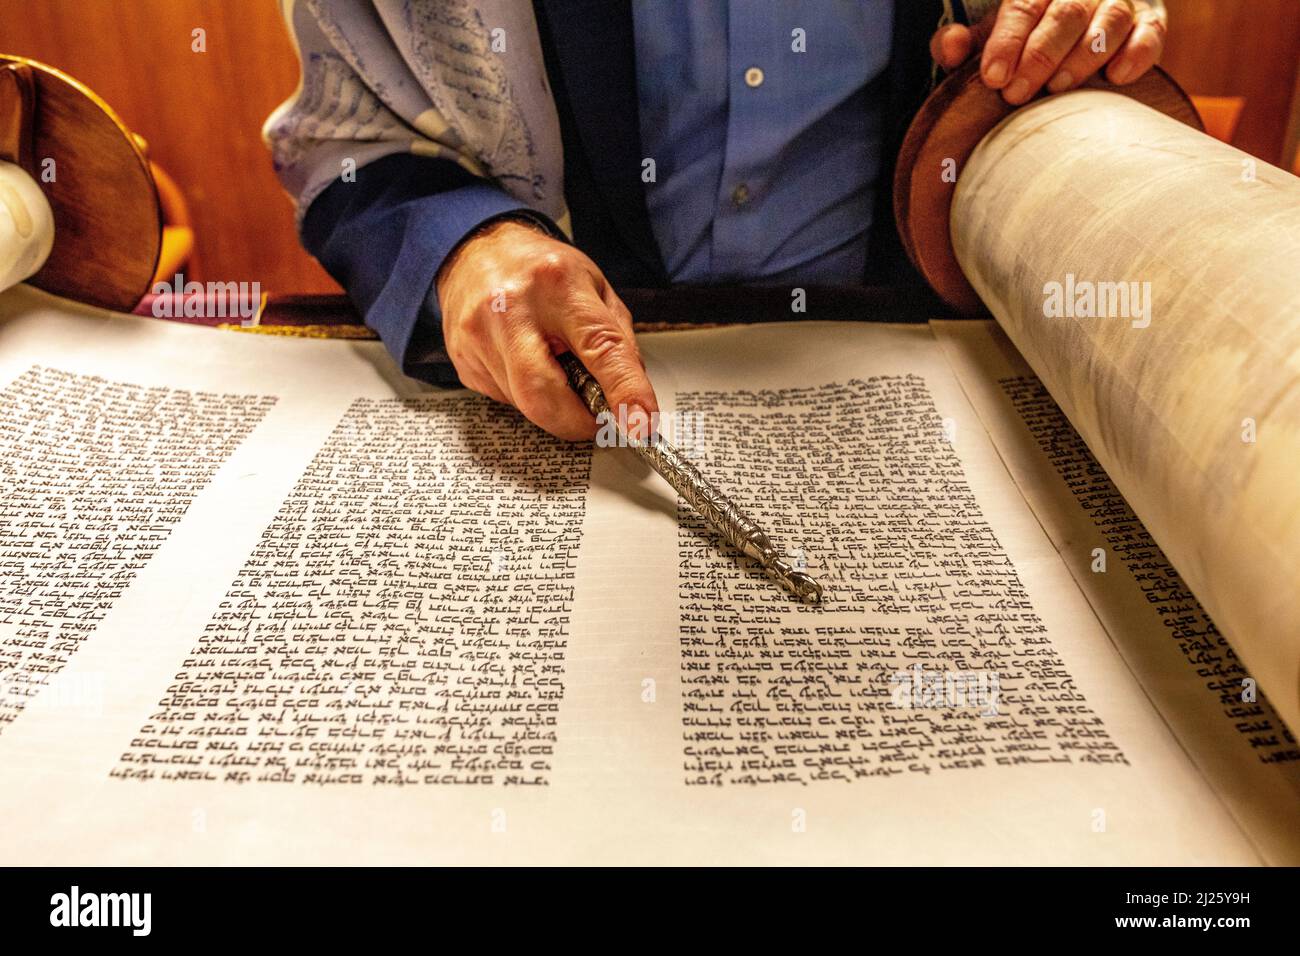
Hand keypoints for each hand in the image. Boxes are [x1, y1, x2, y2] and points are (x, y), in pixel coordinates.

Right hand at [436, 218, 657, 441]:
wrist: (478, 250)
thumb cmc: (542, 271)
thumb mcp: (595, 287)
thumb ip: (618, 342)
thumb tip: (631, 400)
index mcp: (557, 284)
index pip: (599, 349)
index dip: (624, 392)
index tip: (640, 423)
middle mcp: (510, 310)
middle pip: (543, 395)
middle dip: (577, 422)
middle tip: (598, 421)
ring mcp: (478, 338)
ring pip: (525, 405)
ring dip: (553, 404)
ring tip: (558, 369)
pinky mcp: (463, 362)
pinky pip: (506, 400)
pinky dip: (527, 396)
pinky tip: (528, 365)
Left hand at [930, 0, 1166, 104]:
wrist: (1073, 28)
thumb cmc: (1020, 39)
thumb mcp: (987, 38)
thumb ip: (962, 43)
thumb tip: (950, 46)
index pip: (1023, 5)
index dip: (1007, 41)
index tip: (993, 77)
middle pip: (1065, 13)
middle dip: (1040, 56)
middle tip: (1017, 93)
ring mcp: (1117, 3)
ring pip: (1108, 21)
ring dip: (1083, 57)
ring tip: (1057, 88)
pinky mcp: (1149, 21)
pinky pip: (1150, 33)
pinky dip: (1137, 54)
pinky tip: (1117, 77)